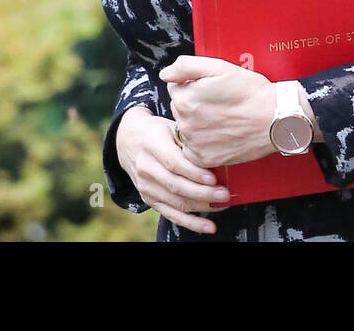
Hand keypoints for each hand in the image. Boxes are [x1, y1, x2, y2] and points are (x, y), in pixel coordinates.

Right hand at [115, 106, 232, 234]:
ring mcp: (145, 186)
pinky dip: (191, 223)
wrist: (129, 140)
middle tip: (224, 194)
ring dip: (201, 206)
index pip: (173, 163)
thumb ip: (189, 140)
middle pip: (175, 185)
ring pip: (175, 202)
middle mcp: (145, 167)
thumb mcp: (171, 126)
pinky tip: (208, 227)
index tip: (214, 178)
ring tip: (222, 205)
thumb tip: (218, 154)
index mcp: (152, 144)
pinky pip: (171, 214)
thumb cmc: (158, 131)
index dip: (194, 173)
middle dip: (202, 193)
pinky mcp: (148, 199)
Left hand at [158, 55, 278, 167]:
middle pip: (179, 108)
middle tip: (219, 103)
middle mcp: (185, 123)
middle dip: (194, 104)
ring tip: (222, 119)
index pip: (175, 88)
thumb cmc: (251, 92)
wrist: (275, 118)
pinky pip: (192, 149)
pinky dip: (202, 142)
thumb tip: (165, 74)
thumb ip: (186, 66)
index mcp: (185, 99)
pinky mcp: (204, 158)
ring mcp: (194, 143)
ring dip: (197, 123)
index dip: (194, 85)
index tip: (211, 89)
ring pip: (186, 128)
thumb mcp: (219, 67)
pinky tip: (220, 133)